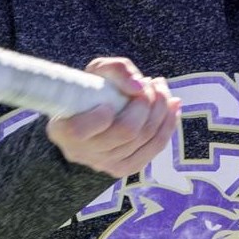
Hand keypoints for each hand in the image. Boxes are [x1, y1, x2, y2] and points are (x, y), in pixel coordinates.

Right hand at [47, 57, 180, 177]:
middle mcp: (83, 153)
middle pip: (126, 132)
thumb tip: (139, 87)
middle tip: (152, 82)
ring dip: (161, 110)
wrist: (89, 114)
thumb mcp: (97, 70)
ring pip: (144, 140)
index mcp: (64, 130)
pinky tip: (173, 108)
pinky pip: (153, 149)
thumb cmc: (91, 89)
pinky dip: (168, 126)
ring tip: (162, 89)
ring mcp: (104, 165)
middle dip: (147, 102)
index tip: (110, 98)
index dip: (102, 114)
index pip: (82, 130)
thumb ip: (116, 70)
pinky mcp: (123, 169)